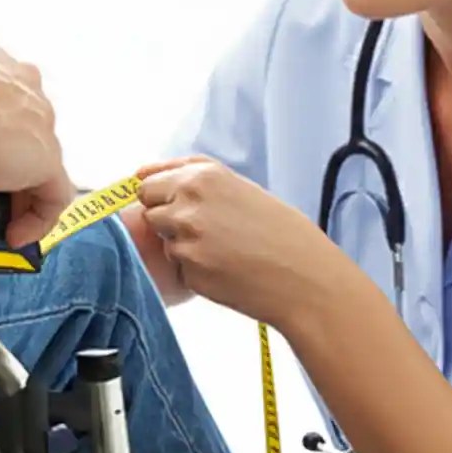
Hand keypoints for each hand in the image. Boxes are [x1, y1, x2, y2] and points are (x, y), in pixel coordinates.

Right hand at [0, 39, 74, 246]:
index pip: (0, 99)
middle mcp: (23, 86)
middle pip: (25, 131)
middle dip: (5, 161)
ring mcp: (41, 123)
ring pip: (40, 163)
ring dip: (21, 193)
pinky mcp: (48, 159)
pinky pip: (53, 197)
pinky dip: (38, 219)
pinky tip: (16, 235)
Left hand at [136, 155, 357, 328]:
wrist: (304, 277)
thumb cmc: (283, 233)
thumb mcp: (243, 189)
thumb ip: (200, 182)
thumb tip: (149, 177)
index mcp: (204, 175)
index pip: (150, 180)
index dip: (157, 193)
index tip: (162, 202)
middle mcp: (188, 201)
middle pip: (147, 208)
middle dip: (164, 218)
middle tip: (201, 231)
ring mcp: (185, 237)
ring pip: (163, 240)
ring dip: (181, 246)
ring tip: (221, 251)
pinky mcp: (188, 270)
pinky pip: (178, 267)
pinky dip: (194, 270)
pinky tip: (225, 270)